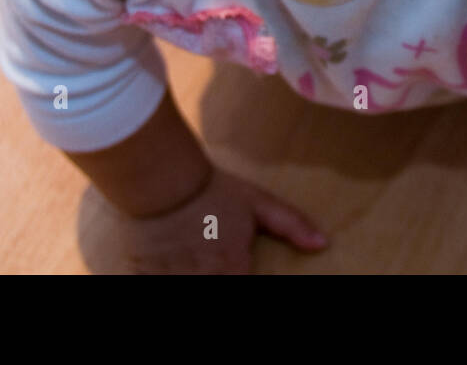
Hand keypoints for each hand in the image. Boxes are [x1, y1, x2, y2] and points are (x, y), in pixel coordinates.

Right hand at [84, 166, 328, 273]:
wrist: (161, 179)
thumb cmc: (212, 190)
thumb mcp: (258, 202)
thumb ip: (291, 225)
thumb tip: (322, 244)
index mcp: (232, 268)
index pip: (246, 287)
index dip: (242, 276)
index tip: (240, 268)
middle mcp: (203, 279)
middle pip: (212, 288)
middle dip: (217, 273)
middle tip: (217, 259)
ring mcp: (171, 278)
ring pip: (185, 287)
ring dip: (191, 275)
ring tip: (195, 261)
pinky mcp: (144, 273)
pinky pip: (151, 282)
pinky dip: (160, 274)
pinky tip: (169, 266)